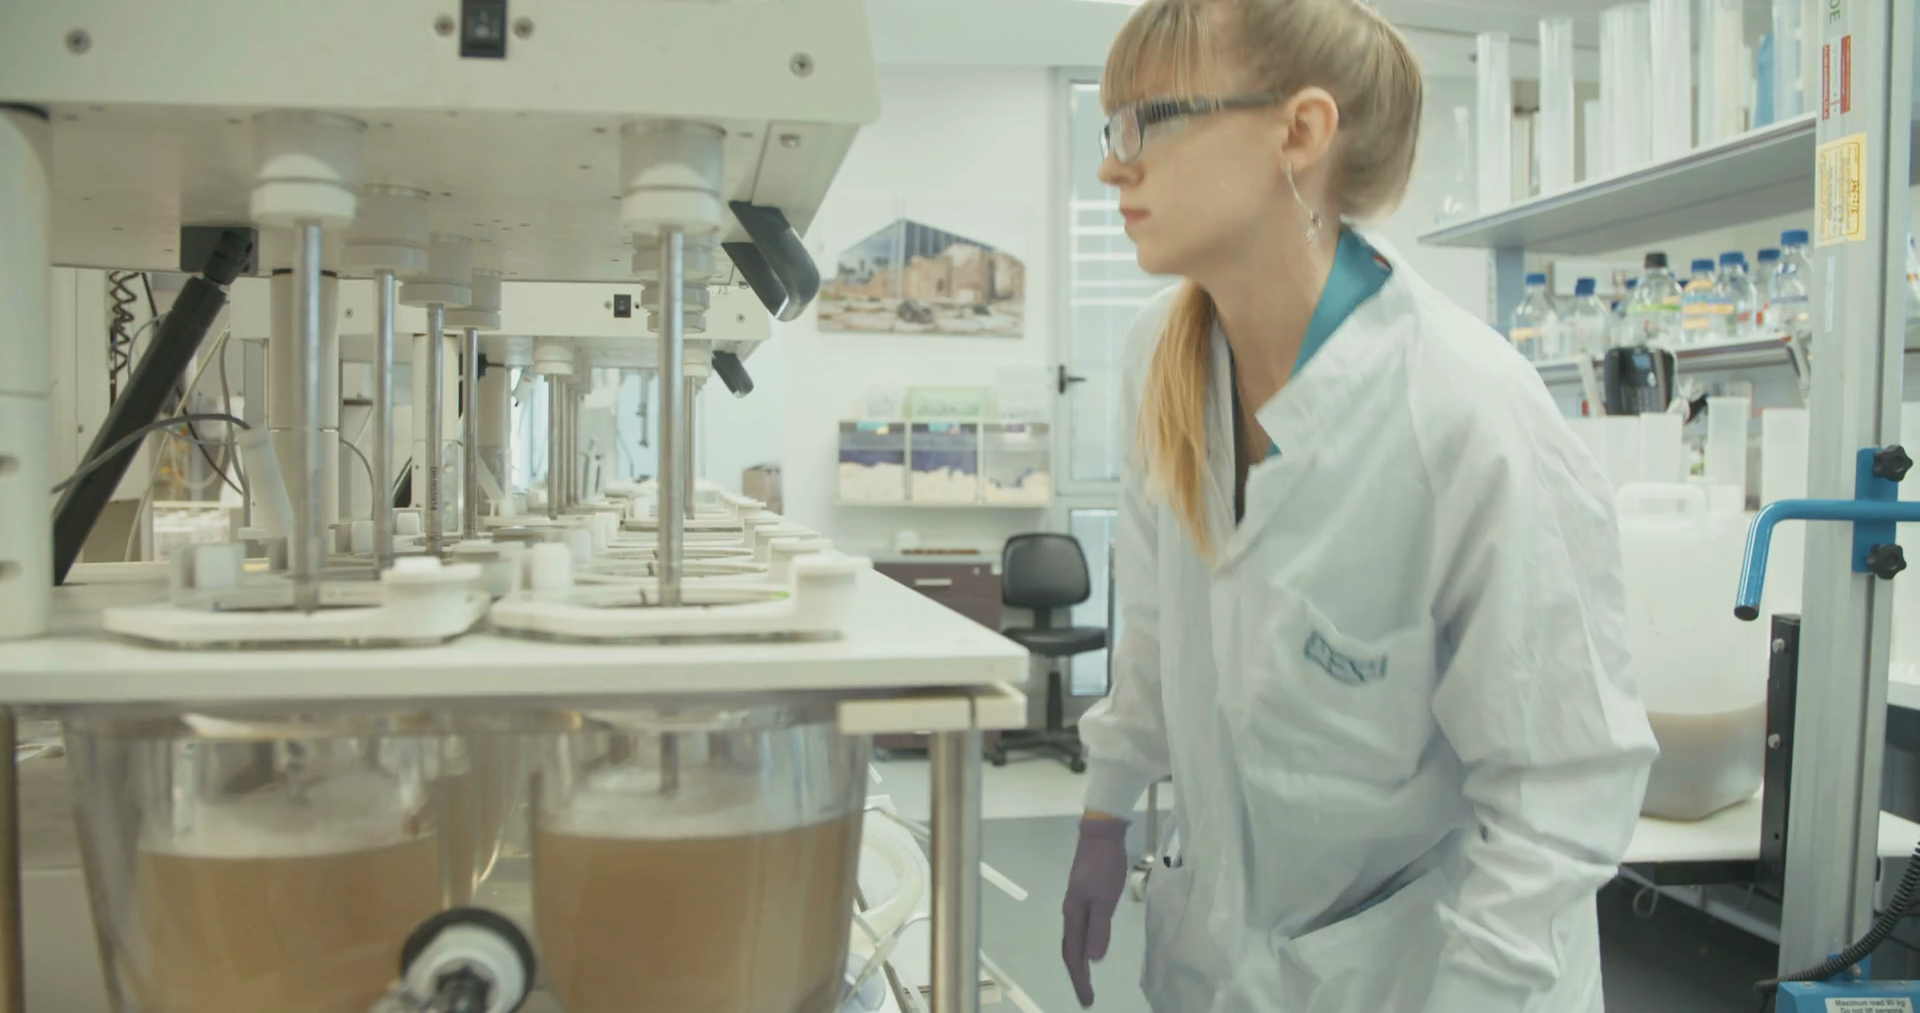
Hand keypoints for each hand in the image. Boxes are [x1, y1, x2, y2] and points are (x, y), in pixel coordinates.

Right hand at [1062, 814, 1130, 1006]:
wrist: (1100, 834)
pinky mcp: (1083, 896)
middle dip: (1077, 975)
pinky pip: (1079, 929)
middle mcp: (1070, 912)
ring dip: (1078, 960)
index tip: (1087, 999)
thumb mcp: (1105, 899)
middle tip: (1086, 995)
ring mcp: (1076, 904)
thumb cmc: (1104, 866)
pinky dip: (1083, 944)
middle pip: (1070, 950)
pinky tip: (1091, 944)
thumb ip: (1099, 929)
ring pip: (1073, 939)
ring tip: (1086, 977)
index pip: (1075, 955)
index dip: (1080, 979)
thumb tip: (1093, 959)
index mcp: (1074, 915)